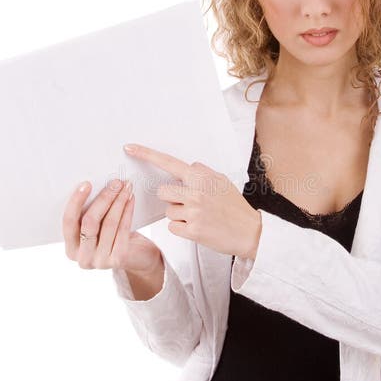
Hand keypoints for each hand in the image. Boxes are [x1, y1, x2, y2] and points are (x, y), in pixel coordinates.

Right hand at [62, 177, 161, 272]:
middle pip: (89, 222)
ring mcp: (100, 261)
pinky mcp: (118, 259)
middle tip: (115, 183)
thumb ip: (91, 214)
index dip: (76, 201)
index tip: (86, 184)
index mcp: (71, 248)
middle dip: (103, 198)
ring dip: (118, 201)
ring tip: (125, 187)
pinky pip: (122, 229)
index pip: (68, 222)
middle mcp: (83, 258)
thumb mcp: (98, 228)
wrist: (137, 258)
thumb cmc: (113, 238)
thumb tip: (93, 186)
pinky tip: (131, 199)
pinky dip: (127, 211)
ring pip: (108, 223)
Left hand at [123, 144, 261, 258]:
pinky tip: (198, 228)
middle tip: (188, 203)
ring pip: (168, 211)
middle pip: (162, 192)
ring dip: (179, 215)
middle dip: (171, 198)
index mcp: (201, 177)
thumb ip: (203, 172)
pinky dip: (181, 229)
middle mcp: (196, 192)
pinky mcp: (193, 230)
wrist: (251, 232)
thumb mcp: (222, 182)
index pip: (169, 162)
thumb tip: (189, 166)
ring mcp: (194, 212)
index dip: (147, 155)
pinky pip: (172, 227)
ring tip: (199, 217)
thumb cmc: (235, 207)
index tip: (129, 148)